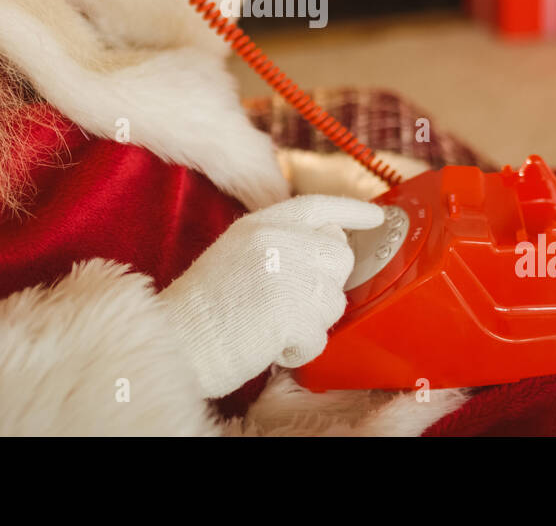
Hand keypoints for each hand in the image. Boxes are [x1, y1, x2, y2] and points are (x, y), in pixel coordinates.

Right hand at [158, 194, 385, 397]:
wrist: (177, 340)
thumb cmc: (205, 306)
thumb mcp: (238, 250)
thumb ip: (280, 240)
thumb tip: (329, 245)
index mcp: (261, 223)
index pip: (318, 206)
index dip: (351, 211)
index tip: (377, 216)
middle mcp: (279, 241)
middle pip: (339, 257)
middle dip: (325, 284)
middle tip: (290, 301)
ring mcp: (288, 276)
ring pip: (335, 301)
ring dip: (310, 321)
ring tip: (270, 323)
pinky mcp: (292, 314)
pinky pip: (320, 337)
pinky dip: (299, 350)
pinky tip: (270, 343)